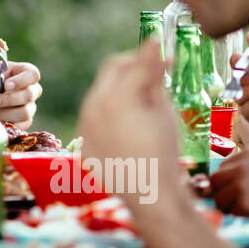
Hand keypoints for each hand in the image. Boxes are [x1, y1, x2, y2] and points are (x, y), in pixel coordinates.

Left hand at [0, 60, 41, 126]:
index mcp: (25, 72)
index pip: (33, 74)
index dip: (21, 80)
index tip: (6, 85)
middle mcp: (31, 89)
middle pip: (29, 95)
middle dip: (9, 99)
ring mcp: (30, 106)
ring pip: (25, 112)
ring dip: (7, 113)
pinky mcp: (25, 120)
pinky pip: (22, 125)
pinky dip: (8, 124)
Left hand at [77, 39, 180, 208]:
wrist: (150, 194)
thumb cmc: (163, 152)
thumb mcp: (163, 111)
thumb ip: (154, 79)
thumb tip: (155, 54)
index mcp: (116, 98)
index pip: (130, 64)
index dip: (149, 55)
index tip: (164, 53)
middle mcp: (93, 107)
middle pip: (111, 71)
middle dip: (132, 65)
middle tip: (153, 67)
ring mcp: (85, 124)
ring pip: (101, 92)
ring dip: (121, 86)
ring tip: (144, 96)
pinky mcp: (83, 140)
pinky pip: (95, 115)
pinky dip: (112, 109)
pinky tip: (131, 121)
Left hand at [209, 145, 248, 225]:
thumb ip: (243, 171)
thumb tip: (210, 185)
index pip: (222, 167)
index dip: (229, 182)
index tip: (242, 190)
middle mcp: (243, 165)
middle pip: (214, 180)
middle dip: (222, 193)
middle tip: (237, 202)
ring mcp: (243, 183)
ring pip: (218, 197)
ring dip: (229, 206)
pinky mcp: (245, 201)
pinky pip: (230, 210)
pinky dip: (240, 215)